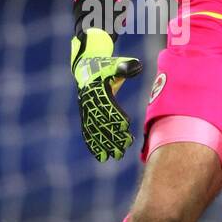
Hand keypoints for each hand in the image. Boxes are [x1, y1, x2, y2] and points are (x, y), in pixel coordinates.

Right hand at [70, 28, 142, 160]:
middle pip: (101, 122)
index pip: (108, 105)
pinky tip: (100, 156)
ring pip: (94, 131)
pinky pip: (88, 132)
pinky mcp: (85, 117)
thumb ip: (125, 66)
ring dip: (104, 144)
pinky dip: (93, 145)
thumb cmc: (105, 66)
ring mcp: (86, 110)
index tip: (126, 125)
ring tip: (114, 157)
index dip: (116, 115)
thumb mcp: (115, 64)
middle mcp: (89, 102)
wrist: (86, 68)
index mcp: (97, 89)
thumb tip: (136, 65)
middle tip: (123, 149)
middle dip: (112, 136)